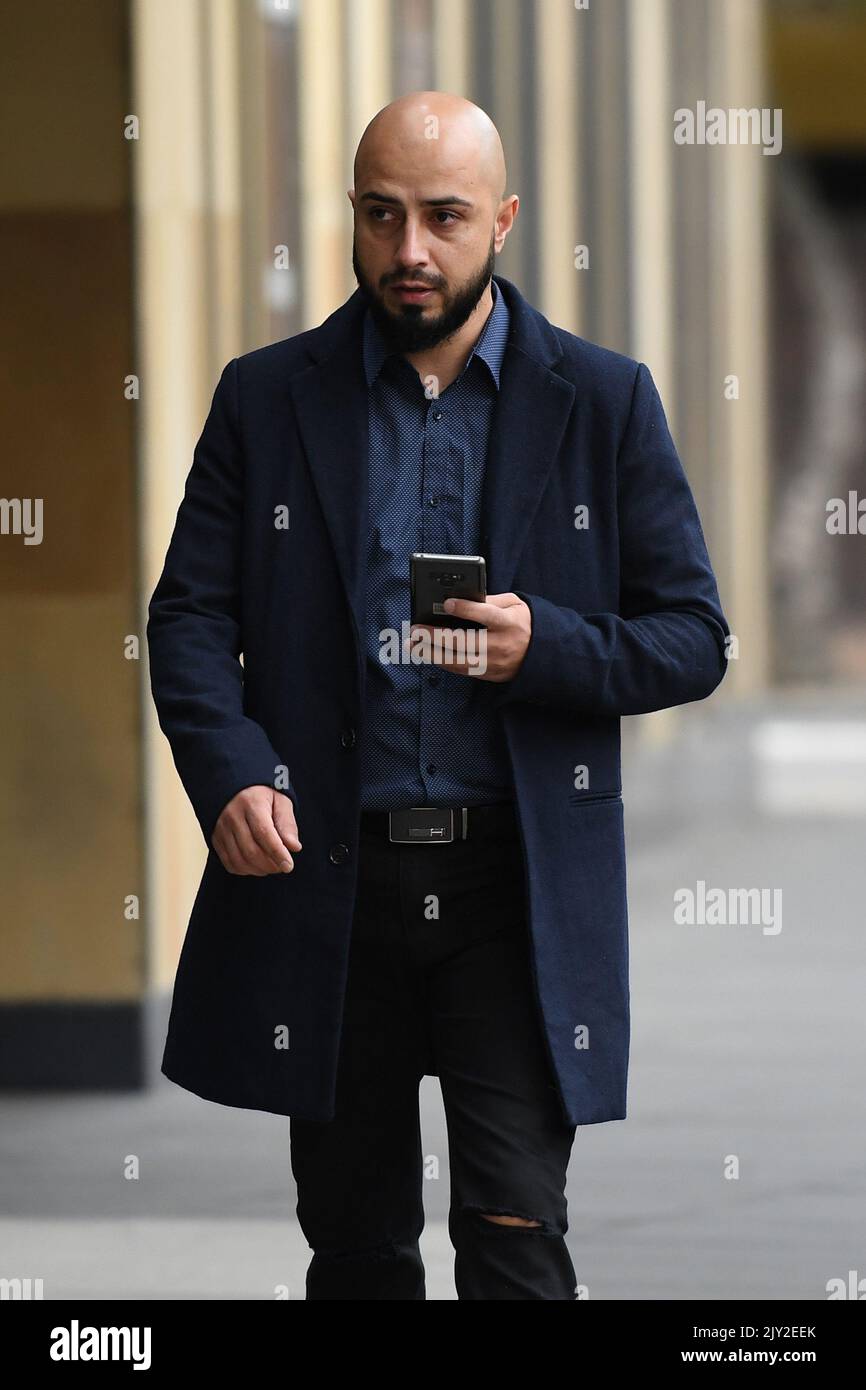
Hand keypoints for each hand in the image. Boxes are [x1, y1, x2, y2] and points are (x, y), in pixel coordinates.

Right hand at [212, 785, 301, 874]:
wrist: (235, 787)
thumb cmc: (262, 796)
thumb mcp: (280, 801)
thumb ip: (287, 824)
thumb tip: (294, 847)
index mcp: (251, 803)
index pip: (264, 833)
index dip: (277, 853)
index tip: (288, 866)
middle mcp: (233, 816)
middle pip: (251, 850)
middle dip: (270, 864)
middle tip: (282, 866)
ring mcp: (221, 829)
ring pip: (239, 859)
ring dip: (258, 869)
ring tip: (271, 866)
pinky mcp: (216, 838)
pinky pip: (229, 862)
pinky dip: (245, 870)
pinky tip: (256, 866)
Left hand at [407, 592, 531, 681]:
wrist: (542, 653)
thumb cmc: (524, 622)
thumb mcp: (514, 604)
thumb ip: (490, 600)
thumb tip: (462, 597)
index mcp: (509, 623)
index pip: (486, 616)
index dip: (466, 609)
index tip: (447, 603)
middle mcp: (501, 645)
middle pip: (464, 642)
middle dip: (436, 636)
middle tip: (416, 630)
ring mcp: (494, 663)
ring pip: (458, 661)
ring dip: (432, 654)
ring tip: (414, 645)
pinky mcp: (489, 675)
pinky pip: (462, 671)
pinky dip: (443, 663)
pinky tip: (428, 654)